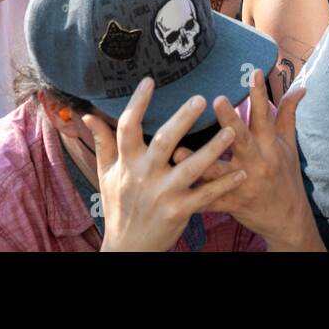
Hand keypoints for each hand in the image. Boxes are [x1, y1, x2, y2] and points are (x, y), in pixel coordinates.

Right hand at [84, 77, 244, 251]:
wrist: (128, 247)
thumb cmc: (118, 206)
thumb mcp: (106, 174)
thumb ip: (102, 142)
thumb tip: (87, 115)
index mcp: (127, 163)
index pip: (128, 127)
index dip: (137, 103)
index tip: (149, 80)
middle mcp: (144, 176)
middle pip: (164, 142)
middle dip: (183, 120)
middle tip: (201, 98)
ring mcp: (163, 194)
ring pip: (191, 168)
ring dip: (213, 149)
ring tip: (232, 131)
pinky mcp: (179, 211)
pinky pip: (205, 196)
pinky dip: (224, 185)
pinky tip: (241, 172)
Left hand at [173, 70, 320, 250]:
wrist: (287, 219)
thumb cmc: (285, 176)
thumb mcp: (289, 145)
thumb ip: (288, 114)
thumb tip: (300, 87)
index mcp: (270, 146)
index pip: (265, 116)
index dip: (260, 94)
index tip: (253, 73)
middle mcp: (257, 163)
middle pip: (242, 139)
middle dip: (229, 120)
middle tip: (216, 99)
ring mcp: (243, 185)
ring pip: (218, 172)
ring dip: (198, 161)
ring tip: (178, 149)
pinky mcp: (231, 203)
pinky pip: (210, 199)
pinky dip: (193, 195)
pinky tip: (173, 187)